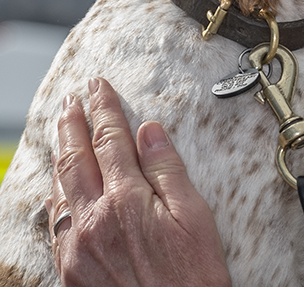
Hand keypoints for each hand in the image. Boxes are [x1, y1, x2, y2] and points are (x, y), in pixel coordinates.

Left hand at [46, 77, 230, 286]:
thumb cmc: (194, 279)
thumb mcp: (196, 219)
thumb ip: (169, 172)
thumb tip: (150, 132)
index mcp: (127, 201)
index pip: (111, 141)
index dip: (105, 110)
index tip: (100, 87)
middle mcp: (93, 220)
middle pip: (75, 159)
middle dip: (72, 125)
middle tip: (71, 100)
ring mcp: (76, 247)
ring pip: (59, 190)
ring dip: (60, 156)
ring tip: (62, 133)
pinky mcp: (71, 271)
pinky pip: (56, 224)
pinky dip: (56, 198)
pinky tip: (59, 191)